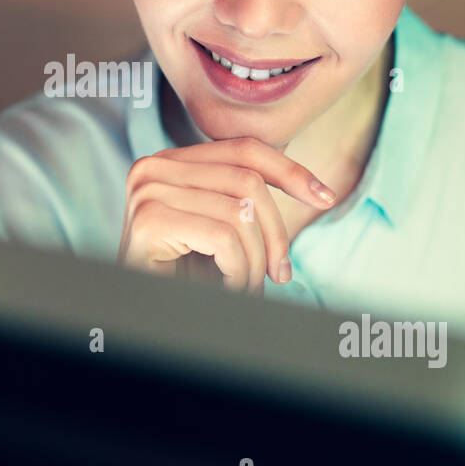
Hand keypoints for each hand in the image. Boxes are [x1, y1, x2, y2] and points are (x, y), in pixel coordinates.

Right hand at [116, 137, 337, 294]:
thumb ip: (242, 199)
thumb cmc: (179, 277)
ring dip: (255, 261)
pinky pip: (223, 237)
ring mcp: (147, 190)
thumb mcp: (216, 229)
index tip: (326, 197)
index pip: (244, 149)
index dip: (291, 170)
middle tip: (280, 274)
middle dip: (276, 232)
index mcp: (170, 161)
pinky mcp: (149, 220)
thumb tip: (313, 187)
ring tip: (248, 288)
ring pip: (240, 213)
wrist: (138, 316)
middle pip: (248, 181)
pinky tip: (229, 289)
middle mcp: (153, 166)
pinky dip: (238, 271)